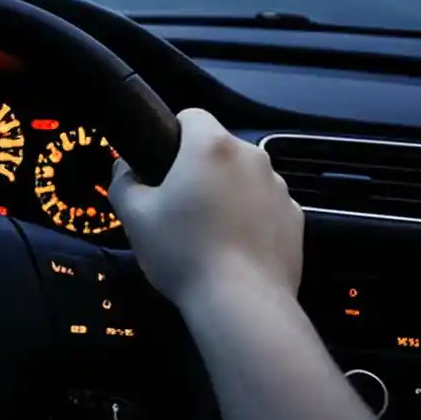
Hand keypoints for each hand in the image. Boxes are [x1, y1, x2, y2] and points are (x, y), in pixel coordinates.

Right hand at [109, 108, 302, 308]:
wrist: (241, 304)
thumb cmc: (183, 251)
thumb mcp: (134, 217)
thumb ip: (124, 182)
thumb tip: (125, 168)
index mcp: (212, 146)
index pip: (192, 116)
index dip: (173, 136)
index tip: (162, 167)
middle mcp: (252, 156)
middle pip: (219, 149)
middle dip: (200, 168)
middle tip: (179, 207)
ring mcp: (280, 188)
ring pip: (244, 178)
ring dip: (228, 193)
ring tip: (209, 234)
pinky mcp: (296, 219)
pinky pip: (265, 207)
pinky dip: (251, 218)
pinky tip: (236, 250)